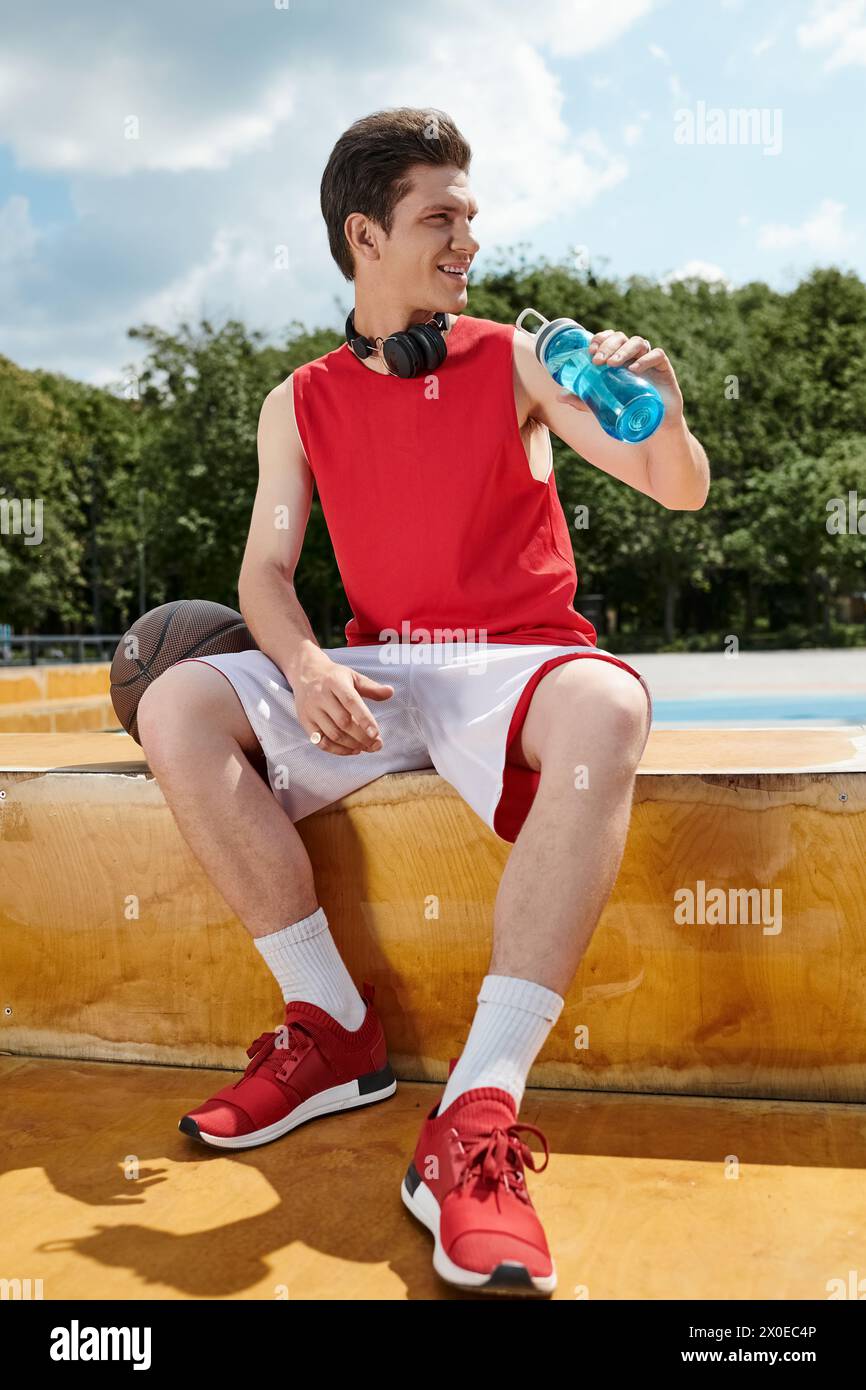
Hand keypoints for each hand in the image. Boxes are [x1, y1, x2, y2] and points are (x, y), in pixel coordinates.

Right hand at [290, 650, 393, 755]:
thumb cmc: (334, 677)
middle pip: (343, 722)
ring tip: (366, 747)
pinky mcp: (305, 722)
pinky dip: (337, 750)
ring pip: (332, 734)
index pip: (351, 702)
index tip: (376, 734)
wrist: (306, 674)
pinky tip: (352, 750)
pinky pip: (321, 742)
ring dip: (352, 745)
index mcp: (335, 682)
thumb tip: (390, 692)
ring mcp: (311, 710)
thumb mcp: (353, 676)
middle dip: (362, 737)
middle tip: (377, 745)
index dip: (364, 719)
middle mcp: (321, 696)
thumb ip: (372, 687)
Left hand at [557, 327, 684, 426]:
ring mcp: (650, 360)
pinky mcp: (665, 368)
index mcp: (620, 358)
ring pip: (638, 343)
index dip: (601, 339)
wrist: (654, 428)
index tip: (590, 350)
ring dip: (623, 350)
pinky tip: (634, 368)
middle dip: (608, 346)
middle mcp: (634, 355)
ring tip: (612, 364)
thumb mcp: (603, 404)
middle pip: (622, 338)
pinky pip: (657, 355)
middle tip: (597, 361)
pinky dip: (645, 359)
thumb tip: (559, 397)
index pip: (610, 339)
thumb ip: (583, 399)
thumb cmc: (628, 411)